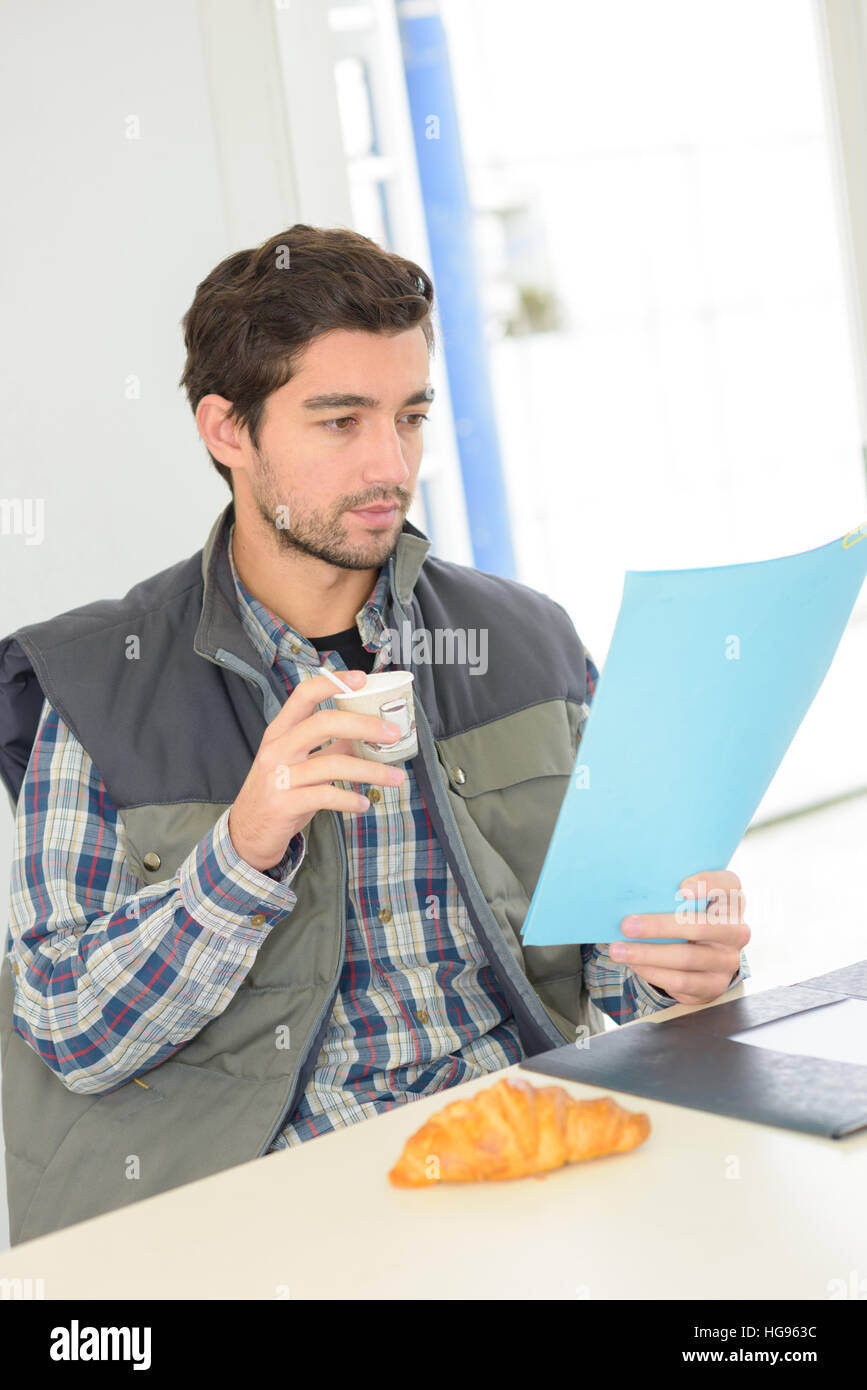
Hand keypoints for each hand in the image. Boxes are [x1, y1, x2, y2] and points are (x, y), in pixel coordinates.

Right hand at [228, 669, 407, 871]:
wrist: (248, 832)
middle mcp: (277, 749)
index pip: (304, 695)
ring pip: (333, 764)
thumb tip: (367, 736)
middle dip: (364, 725)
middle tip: (392, 733)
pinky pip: (327, 796)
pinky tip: (364, 804)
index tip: (362, 679)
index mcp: (280, 732)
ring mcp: (279, 776)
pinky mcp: (284, 804)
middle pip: (324, 723)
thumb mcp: (298, 763)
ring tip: (395, 777)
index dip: (333, 683)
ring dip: (371, 771)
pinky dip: (351, 800)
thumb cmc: (278, 792)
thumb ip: (328, 747)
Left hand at [609, 870, 749, 1004]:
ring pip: (686, 957)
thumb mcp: (688, 904)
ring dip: (647, 954)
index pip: (729, 885)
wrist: (705, 961)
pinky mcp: (714, 985)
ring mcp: (728, 961)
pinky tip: (634, 964)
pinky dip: (653, 972)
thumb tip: (631, 890)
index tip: (681, 888)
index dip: (708, 883)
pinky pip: (681, 981)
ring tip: (618, 950)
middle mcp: (737, 931)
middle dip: (658, 926)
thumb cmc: (689, 920)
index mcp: (731, 901)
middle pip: (700, 926)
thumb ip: (672, 894)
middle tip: (626, 925)